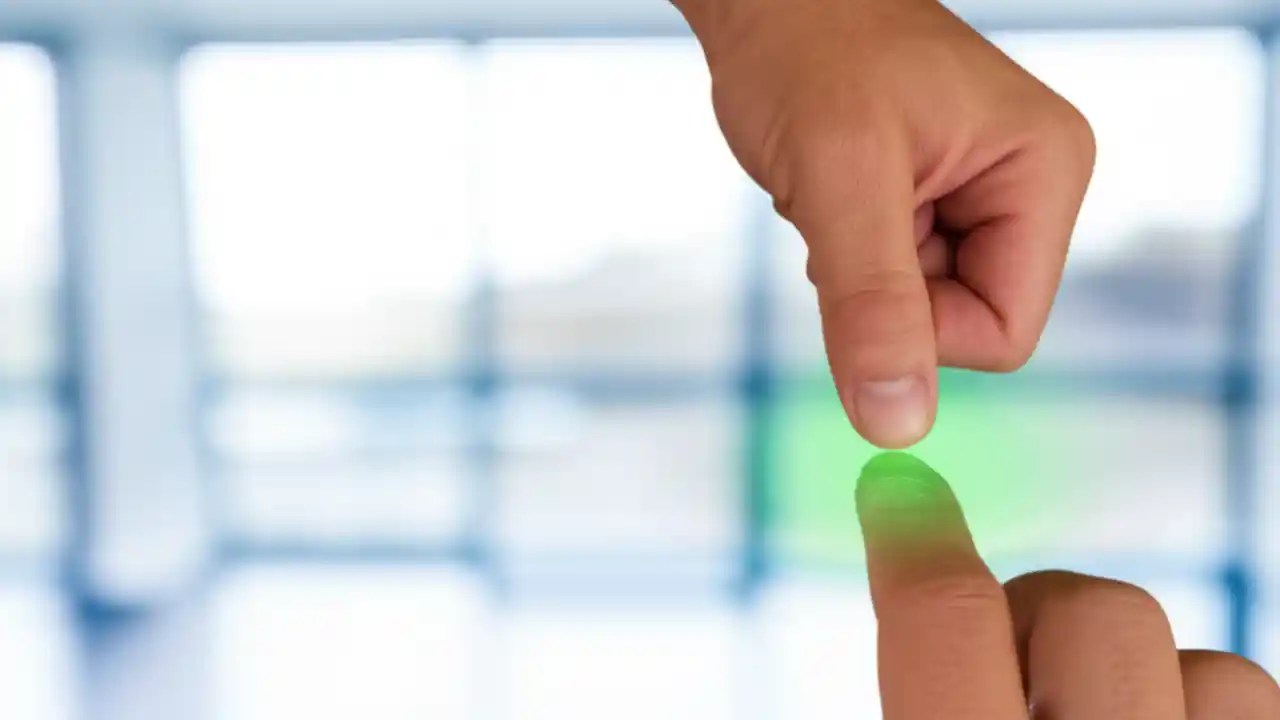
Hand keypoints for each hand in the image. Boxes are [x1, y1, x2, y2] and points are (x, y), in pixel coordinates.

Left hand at [675, 0, 1095, 447]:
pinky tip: (833, 188)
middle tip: (845, 207)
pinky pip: (891, 280)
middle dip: (886, 289)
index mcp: (1045, 171)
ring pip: (920, 308)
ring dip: (858, 268)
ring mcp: (980, 198)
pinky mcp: (932, 205)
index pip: (1005, 330)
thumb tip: (897, 426)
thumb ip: (874, 306)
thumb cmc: (808, 52)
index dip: (920, 326)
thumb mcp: (841, 181)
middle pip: (966, 323)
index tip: (861, 254)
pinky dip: (846, 252)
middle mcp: (1027, 188)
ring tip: (837, 186)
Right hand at [857, 453, 1279, 718]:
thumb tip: (927, 612)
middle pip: (1095, 613)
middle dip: (1047, 621)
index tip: (896, 488)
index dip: (913, 538)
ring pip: (1213, 669)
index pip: (944, 623)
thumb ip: (925, 697)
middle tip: (1015, 683)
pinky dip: (1213, 719)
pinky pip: (1258, 707)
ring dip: (1155, 688)